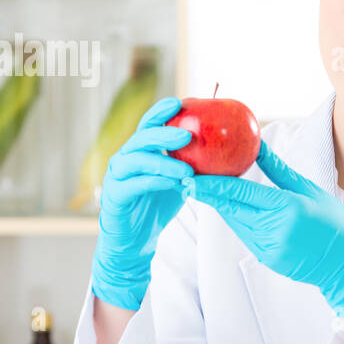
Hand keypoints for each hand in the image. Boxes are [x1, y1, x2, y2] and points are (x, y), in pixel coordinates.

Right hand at [89, 96, 194, 310]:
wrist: (135, 240)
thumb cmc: (159, 204)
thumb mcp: (180, 180)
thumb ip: (194, 163)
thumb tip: (229, 148)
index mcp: (140, 150)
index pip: (149, 125)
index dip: (161, 112)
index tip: (180, 103)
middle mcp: (125, 158)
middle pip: (142, 138)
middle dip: (163, 133)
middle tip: (188, 135)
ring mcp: (117, 176)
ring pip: (136, 160)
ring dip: (162, 162)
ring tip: (187, 169)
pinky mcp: (115, 196)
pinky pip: (135, 185)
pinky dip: (154, 182)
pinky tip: (173, 183)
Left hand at [188, 139, 343, 316]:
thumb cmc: (334, 222)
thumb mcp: (309, 190)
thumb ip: (278, 171)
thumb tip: (257, 147)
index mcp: (288, 210)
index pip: (241, 195)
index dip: (213, 186)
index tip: (190, 175)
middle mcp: (275, 231)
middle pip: (231, 209)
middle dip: (207, 194)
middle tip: (185, 177)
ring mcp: (269, 248)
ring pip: (235, 222)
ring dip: (220, 206)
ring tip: (200, 187)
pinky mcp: (267, 259)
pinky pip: (245, 235)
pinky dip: (236, 219)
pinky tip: (227, 207)